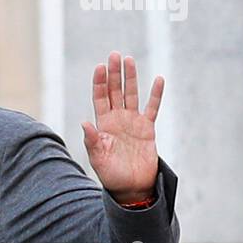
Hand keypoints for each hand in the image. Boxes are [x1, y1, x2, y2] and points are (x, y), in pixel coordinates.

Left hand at [82, 52, 162, 202]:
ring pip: (132, 94)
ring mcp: (133, 122)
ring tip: (129, 59)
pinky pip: (153, 108)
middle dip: (114, 73)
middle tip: (114, 54)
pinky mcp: (147, 128)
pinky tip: (158, 79)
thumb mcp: (98, 159)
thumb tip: (84, 122)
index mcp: (103, 125)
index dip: (100, 83)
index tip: (100, 67)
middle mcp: (117, 120)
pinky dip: (156, 94)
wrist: (131, 187)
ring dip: (130, 78)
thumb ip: (91, 141)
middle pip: (115, 91)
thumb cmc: (111, 176)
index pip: (100, 99)